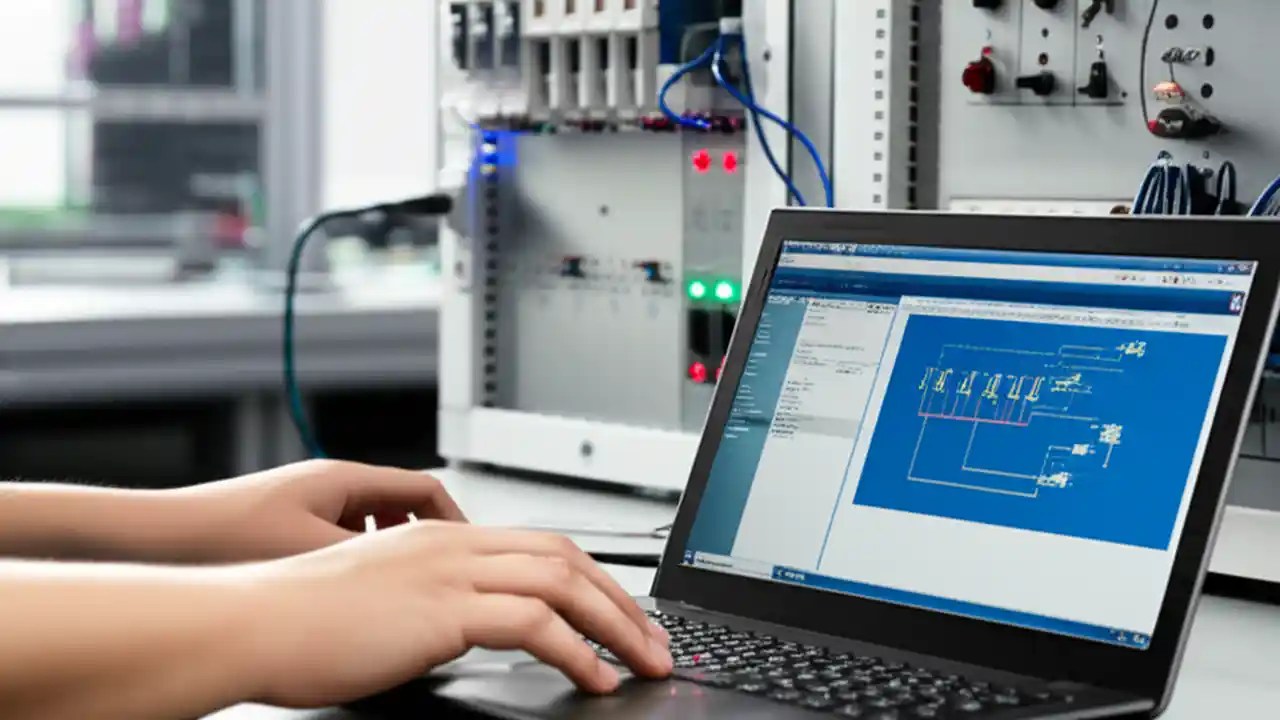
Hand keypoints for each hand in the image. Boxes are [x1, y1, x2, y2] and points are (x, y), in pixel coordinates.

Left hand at [178, 460, 466, 562]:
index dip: (456, 518)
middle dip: (423, 539)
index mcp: (346, 479)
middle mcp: (330, 483)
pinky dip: (354, 559)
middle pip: (401, 505)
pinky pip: (340, 535)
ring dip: (387, 550)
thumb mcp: (317, 552)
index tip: (467, 547)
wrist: (168, 536)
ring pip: (370, 522)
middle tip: (437, 572)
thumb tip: (413, 575)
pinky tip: (343, 589)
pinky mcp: (287, 520)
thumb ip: (371, 559)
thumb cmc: (229, 535)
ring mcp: (309, 501)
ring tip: (390, 585)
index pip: (426, 488)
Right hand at [245, 521, 672, 706]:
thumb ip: (431, 605)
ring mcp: (450, 572)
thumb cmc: (297, 619)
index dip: (592, 578)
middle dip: (621, 600)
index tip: (620, 612)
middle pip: (567, 557)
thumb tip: (465, 629)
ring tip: (645, 661)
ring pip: (563, 584)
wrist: (250, 621)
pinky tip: (596, 678)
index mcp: (441, 538)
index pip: (540, 546)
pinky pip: (535, 624)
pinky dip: (578, 652)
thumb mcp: (380, 600)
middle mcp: (453, 544)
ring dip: (617, 626)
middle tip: (654, 639)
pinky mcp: (443, 610)